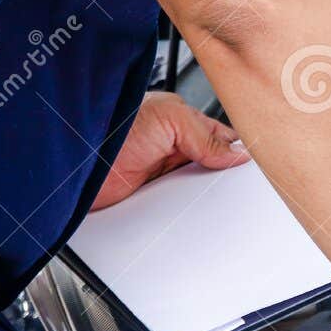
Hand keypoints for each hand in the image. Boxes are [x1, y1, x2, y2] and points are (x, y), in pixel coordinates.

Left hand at [91, 91, 249, 210]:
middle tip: (242, 185)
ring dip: (207, 195)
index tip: (256, 163)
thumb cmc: (109, 127)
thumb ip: (206, 134)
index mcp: (180, 122)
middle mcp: (172, 147)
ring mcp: (162, 174)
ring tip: (219, 198)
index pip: (221, 137)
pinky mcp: (151, 198)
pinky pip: (179, 207)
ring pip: (199, 188)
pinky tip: (195, 210)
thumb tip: (236, 154)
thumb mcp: (169, 118)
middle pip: (214, 165)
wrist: (74, 163)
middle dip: (226, 174)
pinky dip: (188, 211)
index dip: (238, 149)